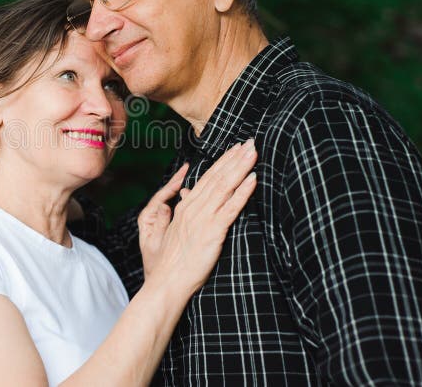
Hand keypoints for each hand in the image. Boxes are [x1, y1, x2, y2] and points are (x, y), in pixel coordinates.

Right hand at [139, 139, 257, 294]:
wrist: (167, 280)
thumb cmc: (173, 259)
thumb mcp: (176, 229)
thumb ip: (184, 209)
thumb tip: (187, 192)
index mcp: (187, 206)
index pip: (207, 177)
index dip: (223, 161)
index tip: (236, 148)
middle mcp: (194, 208)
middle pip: (217, 177)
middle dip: (234, 158)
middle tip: (250, 141)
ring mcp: (203, 218)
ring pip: (224, 187)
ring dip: (240, 167)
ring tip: (253, 152)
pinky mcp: (213, 232)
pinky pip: (231, 208)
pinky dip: (242, 192)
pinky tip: (253, 179)